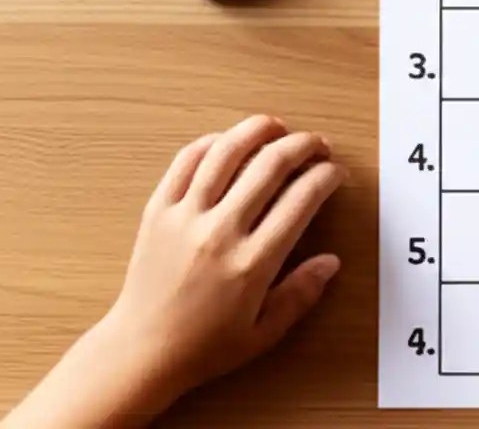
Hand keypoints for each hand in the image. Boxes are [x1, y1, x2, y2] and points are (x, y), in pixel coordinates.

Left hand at [0, 115, 347, 427]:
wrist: (142, 350)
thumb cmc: (205, 346)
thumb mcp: (265, 332)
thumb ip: (301, 294)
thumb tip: (331, 261)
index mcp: (252, 263)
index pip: (301, 200)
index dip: (327, 177)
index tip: (336, 173)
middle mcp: (220, 232)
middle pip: (270, 165)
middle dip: (303, 146)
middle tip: (318, 145)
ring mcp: (185, 217)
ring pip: (226, 152)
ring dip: (258, 130)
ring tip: (278, 127)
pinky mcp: (158, 210)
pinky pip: (185, 162)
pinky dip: (210, 142)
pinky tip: (229, 141)